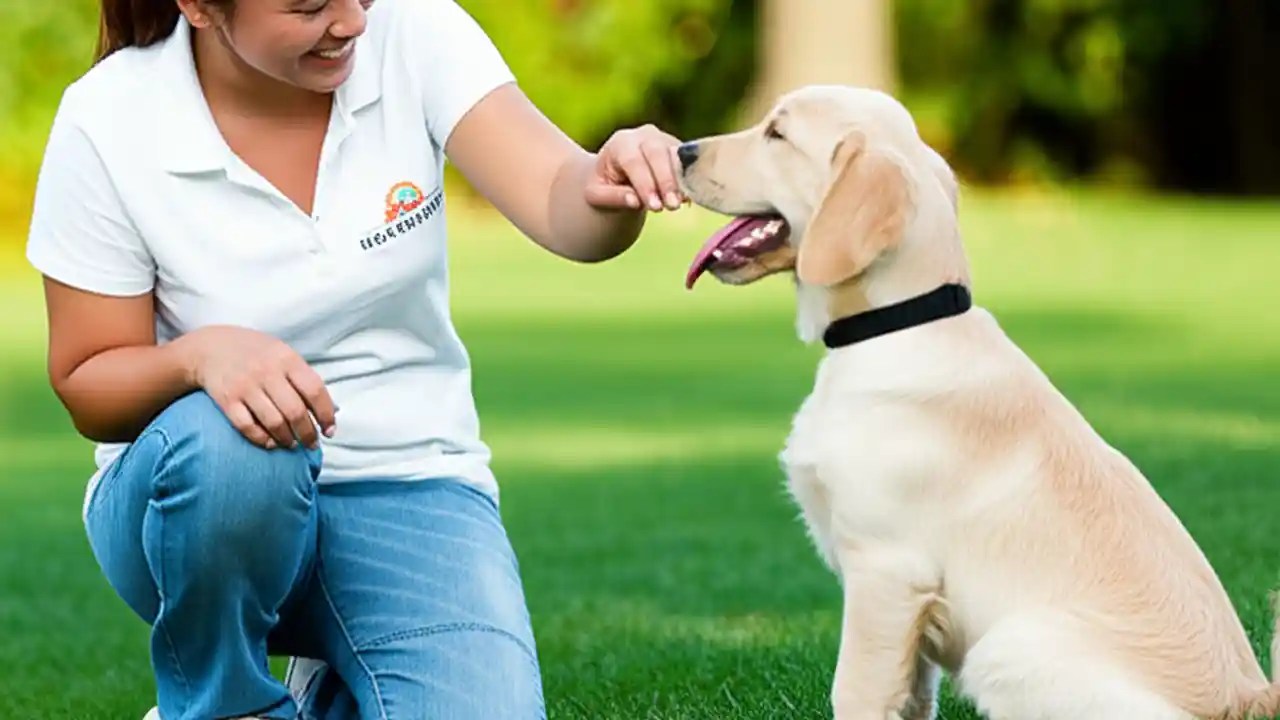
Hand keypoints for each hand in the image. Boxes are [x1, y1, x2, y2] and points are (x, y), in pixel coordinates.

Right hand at [179, 325, 336, 449]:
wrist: (210, 347)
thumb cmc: (256, 353)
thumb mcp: (282, 354)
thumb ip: (302, 378)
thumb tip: (329, 410)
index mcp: (286, 359)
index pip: (314, 390)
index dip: (325, 414)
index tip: (329, 431)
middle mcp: (267, 372)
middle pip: (295, 411)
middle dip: (307, 434)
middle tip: (311, 444)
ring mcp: (245, 386)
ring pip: (274, 422)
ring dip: (286, 439)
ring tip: (291, 444)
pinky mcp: (226, 399)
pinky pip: (247, 426)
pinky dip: (261, 439)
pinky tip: (269, 443)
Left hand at [585, 124, 685, 212]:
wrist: (614, 172)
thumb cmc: (603, 184)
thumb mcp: (597, 194)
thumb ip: (614, 197)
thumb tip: (635, 202)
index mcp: (620, 143)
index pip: (634, 162)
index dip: (645, 184)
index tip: (655, 207)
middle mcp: (643, 135)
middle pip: (657, 154)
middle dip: (666, 181)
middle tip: (672, 206)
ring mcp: (663, 139)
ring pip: (676, 156)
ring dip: (680, 180)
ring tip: (681, 203)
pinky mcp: (678, 148)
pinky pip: (687, 160)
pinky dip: (689, 178)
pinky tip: (688, 197)